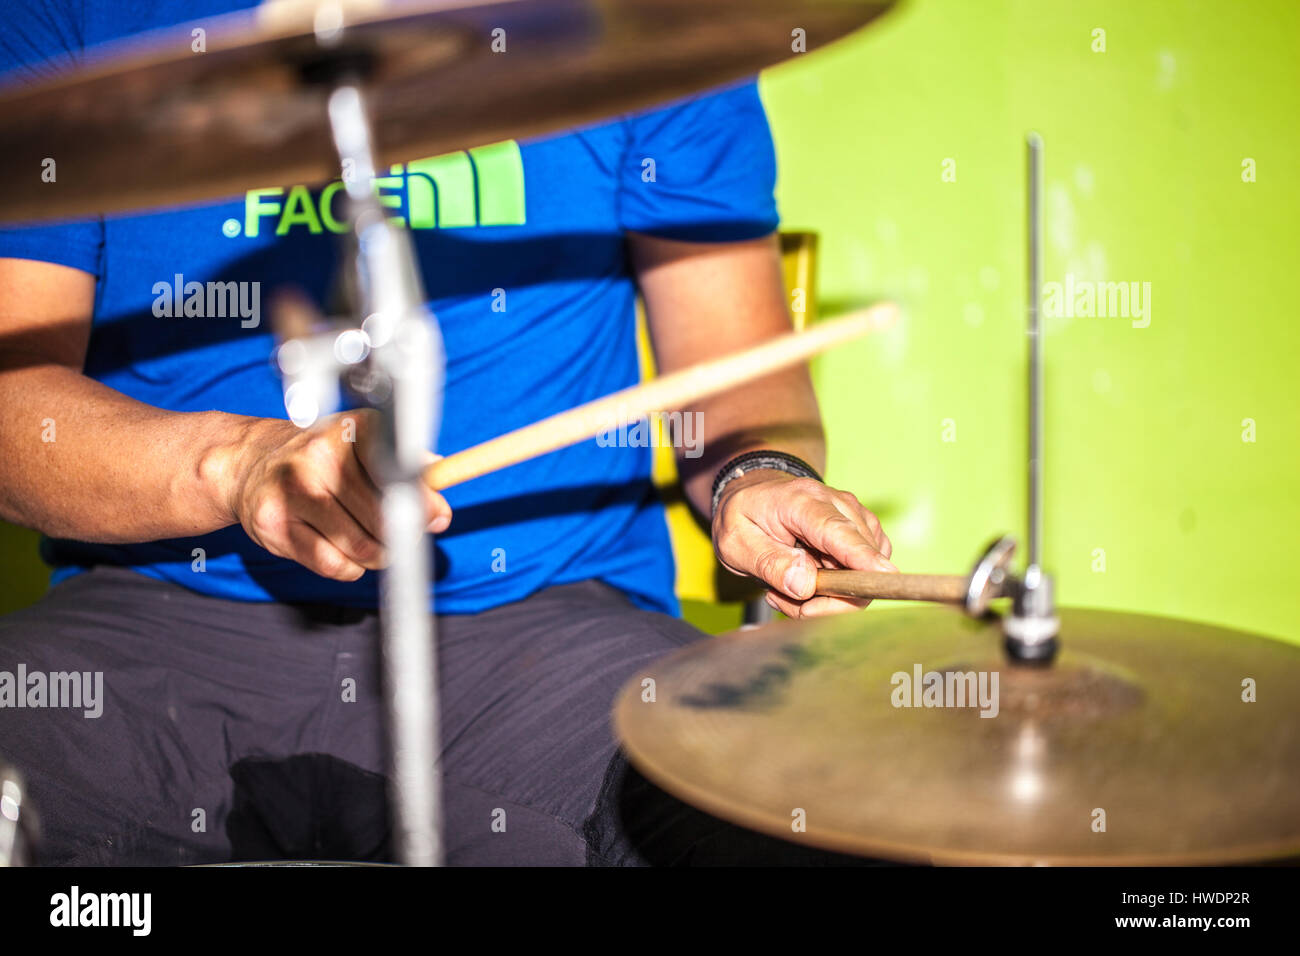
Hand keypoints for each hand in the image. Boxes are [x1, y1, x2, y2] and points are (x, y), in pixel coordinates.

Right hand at [223, 409, 451, 580]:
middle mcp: (319, 455)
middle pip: (383, 517)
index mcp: (352, 430)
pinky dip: (349, 567)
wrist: (251, 463)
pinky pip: (332, 565)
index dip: (423, 503)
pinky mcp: (274, 525)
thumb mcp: (366, 445)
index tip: (436, 518)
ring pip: (360, 546)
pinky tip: (343, 550)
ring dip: (377, 555)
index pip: (400, 473)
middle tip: (403, 537)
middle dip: (401, 535)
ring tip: (373, 545)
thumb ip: (409, 466)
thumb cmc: (324, 458)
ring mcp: (293, 490)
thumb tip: (440, 501)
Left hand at [712, 471, 894, 617]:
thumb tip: (806, 584)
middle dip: (827, 596)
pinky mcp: (861, 531)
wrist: (753, 493)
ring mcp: (853, 516)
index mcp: (802, 501)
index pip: (838, 531)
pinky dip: (835, 588)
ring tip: (784, 587)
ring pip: (863, 571)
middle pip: (859, 559)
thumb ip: (769, 563)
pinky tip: (803, 580)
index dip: (862, 557)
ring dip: (828, 595)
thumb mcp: (735, 542)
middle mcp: (836, 503)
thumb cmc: (743, 516)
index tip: (884, 578)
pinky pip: (861, 572)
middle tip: (780, 598)